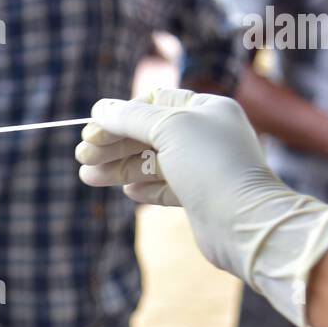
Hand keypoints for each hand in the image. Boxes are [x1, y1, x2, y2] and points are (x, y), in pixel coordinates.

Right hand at [75, 88, 327, 326]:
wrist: (246, 223)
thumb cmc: (212, 166)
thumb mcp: (168, 128)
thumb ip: (130, 117)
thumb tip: (100, 109)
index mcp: (206, 109)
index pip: (154, 103)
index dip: (120, 116)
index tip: (91, 131)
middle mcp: (206, 135)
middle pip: (148, 134)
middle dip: (113, 145)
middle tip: (82, 157)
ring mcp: (203, 167)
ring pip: (152, 163)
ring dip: (119, 168)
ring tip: (88, 176)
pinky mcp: (200, 198)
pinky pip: (164, 187)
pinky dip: (143, 187)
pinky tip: (127, 192)